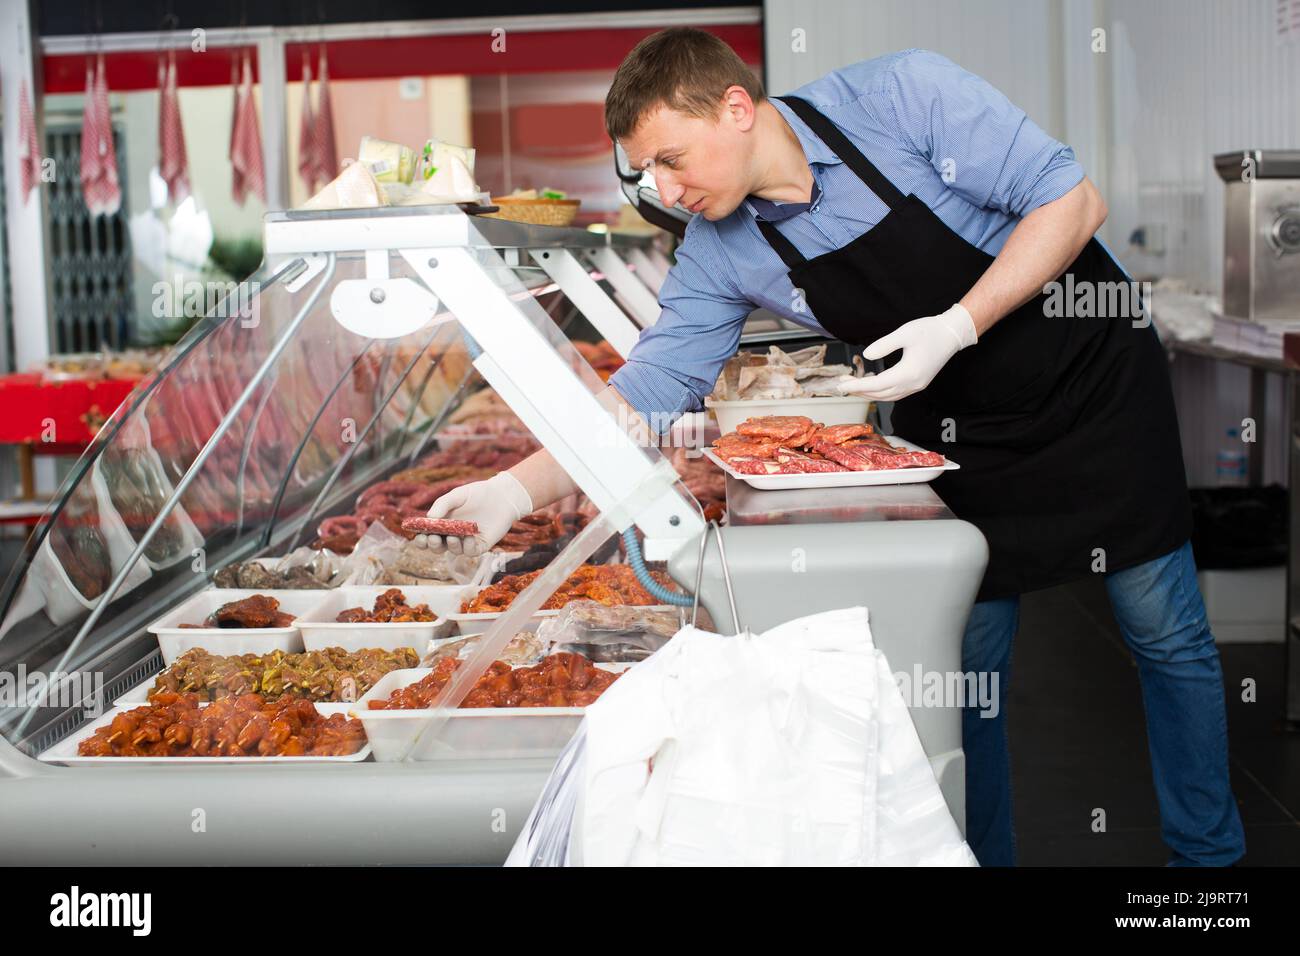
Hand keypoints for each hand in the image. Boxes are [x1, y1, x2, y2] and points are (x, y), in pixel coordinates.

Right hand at [412, 471, 532, 556]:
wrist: (502, 495)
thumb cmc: (478, 494)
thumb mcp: (457, 495)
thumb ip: (442, 505)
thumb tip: (429, 518)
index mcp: (443, 523)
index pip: (428, 536)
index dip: (421, 539)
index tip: (419, 536)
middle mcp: (453, 534)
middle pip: (438, 547)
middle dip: (433, 545)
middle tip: (433, 538)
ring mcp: (466, 541)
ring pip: (454, 551)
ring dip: (450, 546)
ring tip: (452, 536)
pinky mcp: (481, 545)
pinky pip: (471, 551)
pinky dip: (467, 547)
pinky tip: (468, 538)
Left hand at [842, 304, 977, 402]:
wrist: (952, 334)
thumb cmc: (930, 330)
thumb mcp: (904, 333)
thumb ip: (884, 345)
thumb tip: (867, 355)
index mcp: (909, 373)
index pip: (877, 385)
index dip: (857, 386)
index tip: (841, 385)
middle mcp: (913, 384)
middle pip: (880, 394)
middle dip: (859, 390)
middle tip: (841, 384)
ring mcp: (916, 386)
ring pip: (887, 396)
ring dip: (869, 393)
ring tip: (852, 385)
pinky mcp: (918, 383)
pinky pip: (895, 393)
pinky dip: (880, 392)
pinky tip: (871, 386)